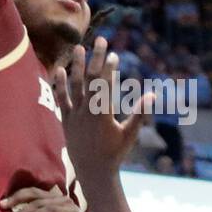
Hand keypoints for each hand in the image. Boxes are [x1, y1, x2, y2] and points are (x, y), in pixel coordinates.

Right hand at [0, 185, 93, 211]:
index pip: (51, 211)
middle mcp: (65, 202)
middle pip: (40, 202)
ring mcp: (57, 198)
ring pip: (34, 193)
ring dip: (17, 198)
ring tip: (2, 205)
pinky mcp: (49, 198)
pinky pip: (33, 194)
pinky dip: (19, 197)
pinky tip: (8, 202)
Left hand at [55, 39, 152, 185]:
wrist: (93, 170)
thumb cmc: (115, 152)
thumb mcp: (130, 134)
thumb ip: (140, 113)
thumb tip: (152, 95)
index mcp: (103, 113)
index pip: (106, 85)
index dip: (110, 68)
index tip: (114, 54)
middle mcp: (87, 111)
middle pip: (91, 79)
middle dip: (96, 58)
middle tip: (101, 40)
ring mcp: (75, 114)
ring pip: (75, 85)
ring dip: (77, 65)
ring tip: (79, 47)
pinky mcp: (66, 119)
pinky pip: (62, 98)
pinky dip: (60, 84)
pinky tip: (60, 69)